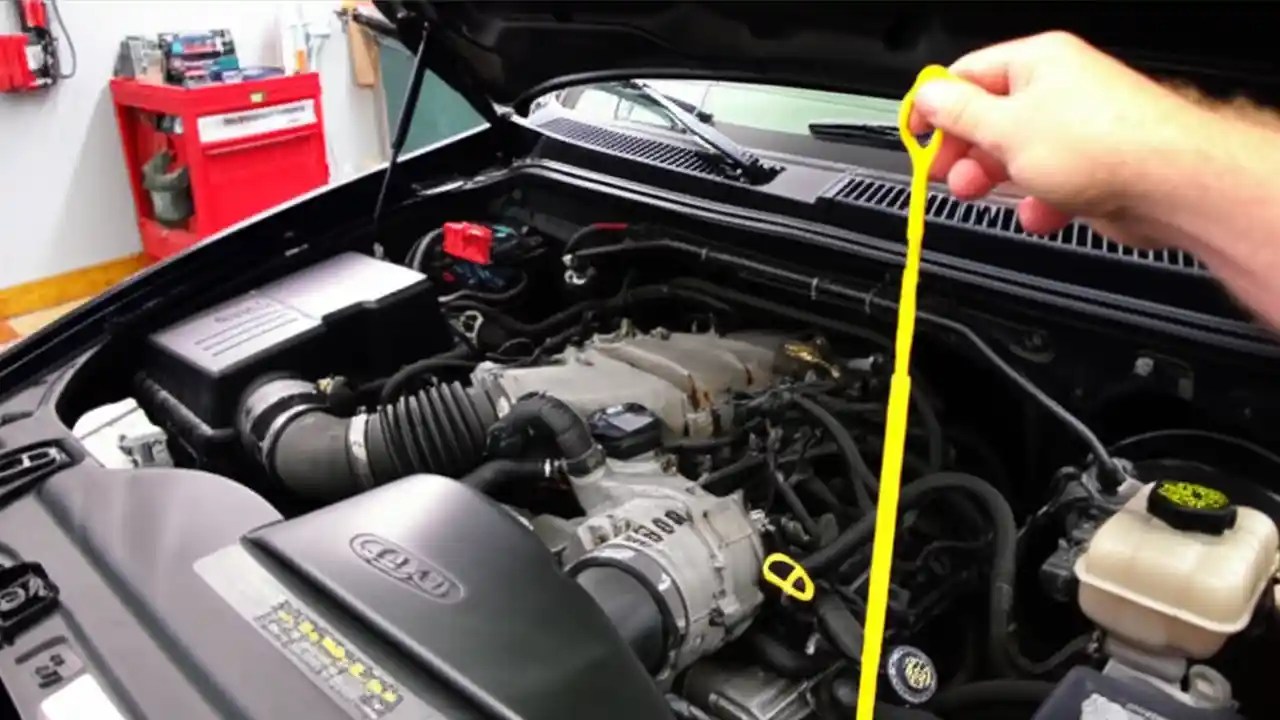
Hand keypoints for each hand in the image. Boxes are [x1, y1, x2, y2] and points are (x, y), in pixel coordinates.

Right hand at [908, 32, 1207, 245]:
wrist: (1172, 184)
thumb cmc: (1101, 144)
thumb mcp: (1005, 128)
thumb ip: (959, 114)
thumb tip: (928, 98)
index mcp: (1036, 62)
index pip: (965, 76)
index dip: (934, 108)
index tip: (915, 137)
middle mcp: (1059, 89)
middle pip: (989, 118)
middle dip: (964, 151)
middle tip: (946, 174)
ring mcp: (1079, 129)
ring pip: (1018, 154)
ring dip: (998, 179)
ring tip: (984, 194)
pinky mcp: (1095, 167)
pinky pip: (1051, 182)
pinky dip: (1039, 201)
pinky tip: (1040, 213)